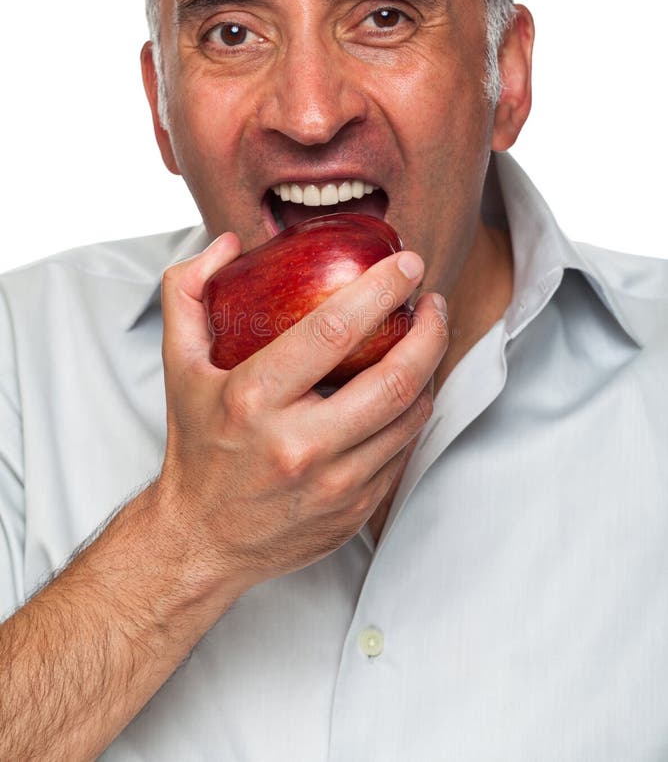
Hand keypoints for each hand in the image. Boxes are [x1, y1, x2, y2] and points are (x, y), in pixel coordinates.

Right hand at [158, 231, 447, 597]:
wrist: (202, 539)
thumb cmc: (196, 445)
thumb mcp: (178, 365)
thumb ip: (187, 293)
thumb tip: (228, 243)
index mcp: (253, 400)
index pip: (333, 331)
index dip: (380, 289)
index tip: (406, 264)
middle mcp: (297, 446)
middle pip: (394, 377)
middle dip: (430, 329)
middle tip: (433, 302)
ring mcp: (332, 484)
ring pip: (410, 415)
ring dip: (430, 368)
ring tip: (427, 338)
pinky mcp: (355, 510)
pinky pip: (404, 450)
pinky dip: (414, 412)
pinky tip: (409, 388)